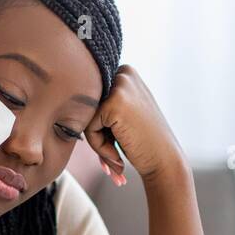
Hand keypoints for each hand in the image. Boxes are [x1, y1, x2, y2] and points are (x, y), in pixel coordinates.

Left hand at [84, 64, 188, 187]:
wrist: (165, 162)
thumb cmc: (143, 141)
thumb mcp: (127, 110)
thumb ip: (105, 99)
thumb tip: (69, 92)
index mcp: (126, 71)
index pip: (91, 96)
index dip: (99, 122)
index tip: (116, 138)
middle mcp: (124, 73)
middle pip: (87, 105)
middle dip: (97, 131)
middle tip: (115, 150)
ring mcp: (121, 86)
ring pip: (86, 116)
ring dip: (98, 140)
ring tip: (117, 153)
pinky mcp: (114, 103)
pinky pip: (88, 128)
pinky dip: (99, 146)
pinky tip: (118, 154)